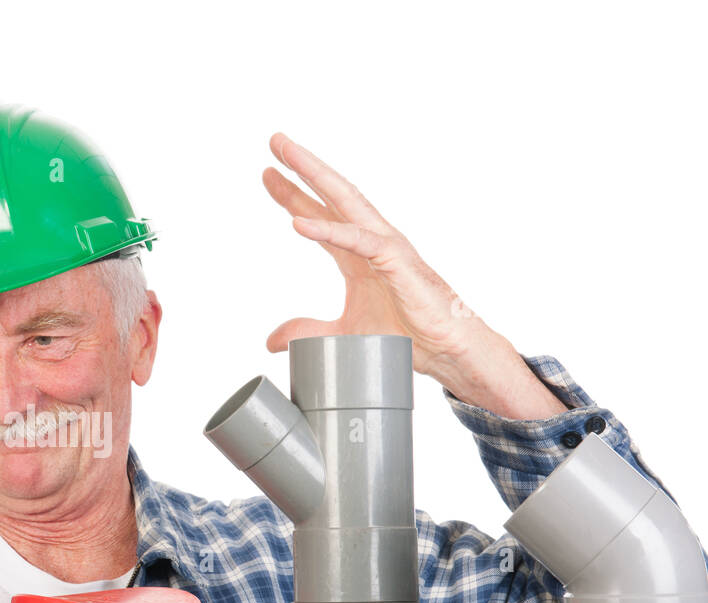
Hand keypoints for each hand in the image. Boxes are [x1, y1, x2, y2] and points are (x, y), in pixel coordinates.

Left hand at [261, 133, 482, 378]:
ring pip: (346, 201)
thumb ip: (305, 331)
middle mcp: (371, 241)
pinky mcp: (396, 262)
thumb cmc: (405, 338)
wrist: (444, 351)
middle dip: (303, 167)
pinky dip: (328, 231)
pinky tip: (299, 223)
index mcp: (358, 255)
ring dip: (315, 175)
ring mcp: (385, 247)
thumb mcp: (340, 335)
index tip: (267, 176)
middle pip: (331, 195)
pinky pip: (358, 242)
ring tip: (287, 155)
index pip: (320, 215)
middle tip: (276, 141)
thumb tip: (271, 340)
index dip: (293, 195)